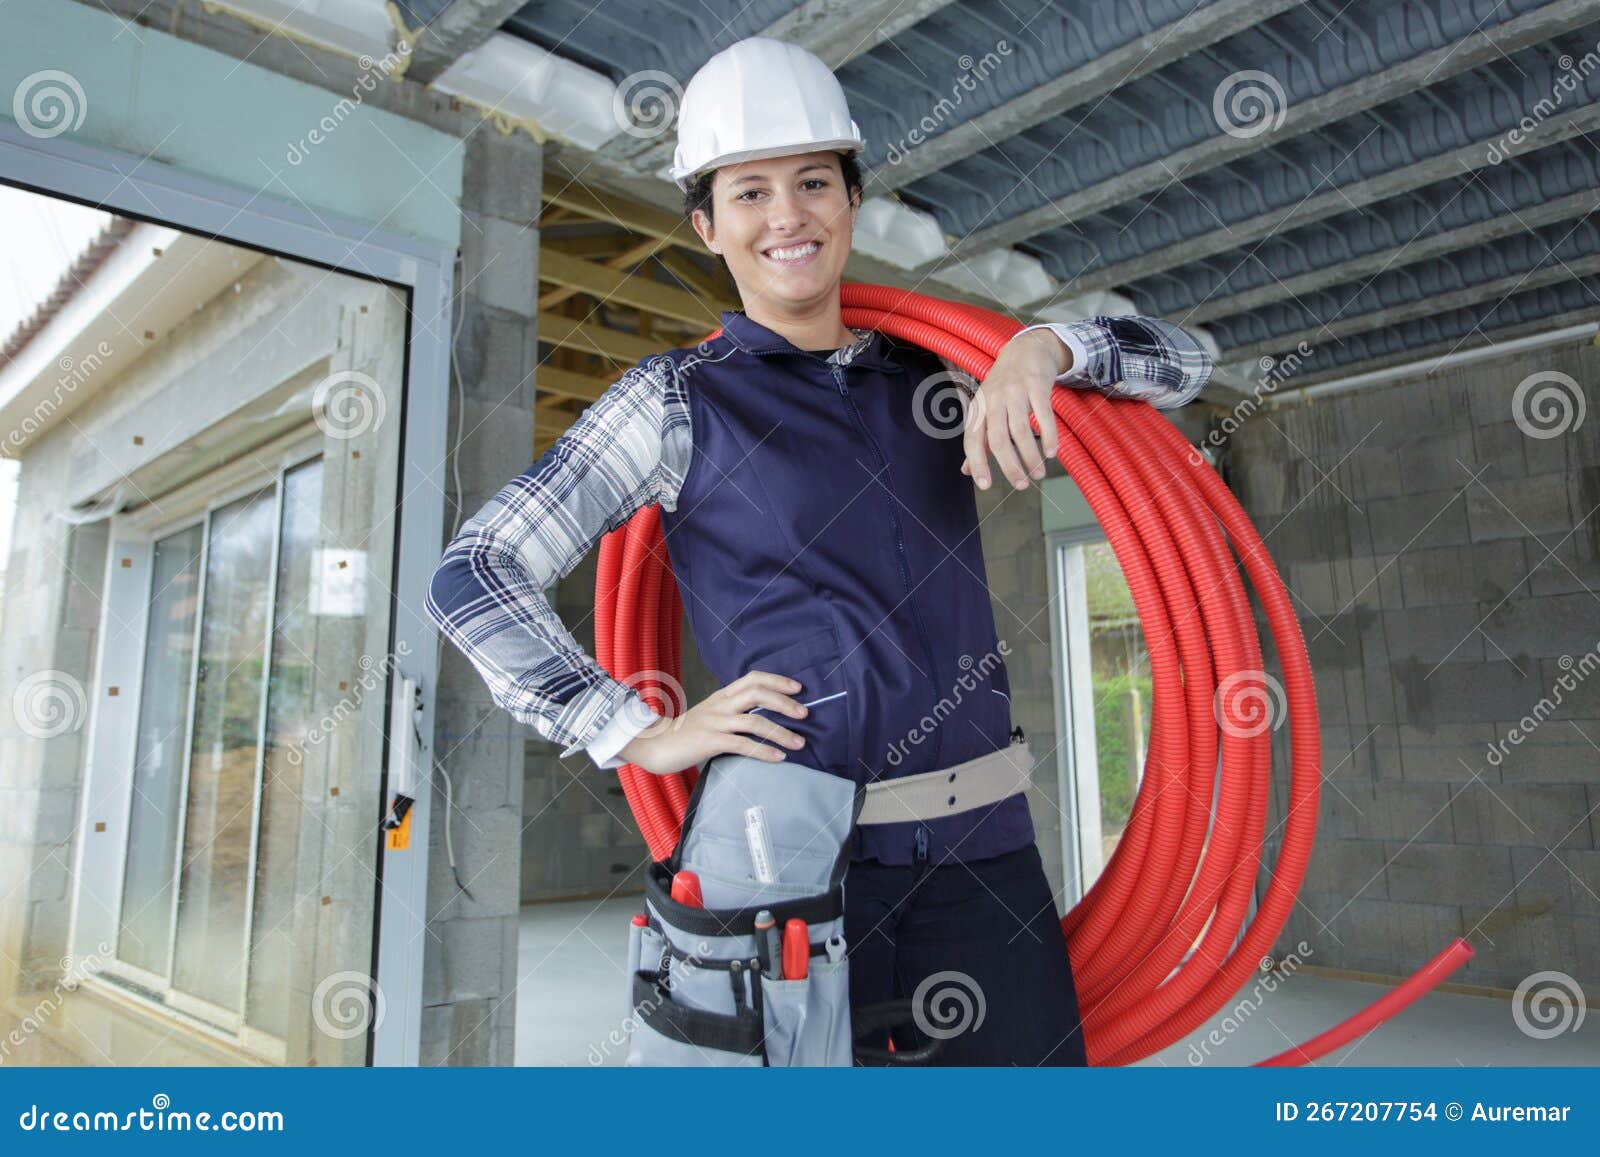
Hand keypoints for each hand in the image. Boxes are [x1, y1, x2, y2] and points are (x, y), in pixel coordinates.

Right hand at [617, 670, 810, 773]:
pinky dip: (764, 751)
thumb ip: (733, 712)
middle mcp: (719, 705)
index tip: (798, 687)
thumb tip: (764, 716)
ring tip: (799, 743)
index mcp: (721, 696)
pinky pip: (742, 745)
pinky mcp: (709, 742)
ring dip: (781, 732)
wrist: (655, 746)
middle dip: (784, 702)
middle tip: (805, 713)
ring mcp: (714, 722)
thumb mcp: (711, 715)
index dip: (777, 680)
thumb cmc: (686, 734)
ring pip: (754, 721)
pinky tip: (778, 758)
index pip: (752, 679)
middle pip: (757, 693)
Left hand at [961, 328, 1070, 490]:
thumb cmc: (1004, 386)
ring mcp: (1015, 391)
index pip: (972, 440)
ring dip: (1031, 456)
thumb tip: (966, 471)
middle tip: (1022, 485)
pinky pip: (1043, 415)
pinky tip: (1051, 453)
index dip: (976, 463)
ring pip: (1021, 430)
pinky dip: (1049, 436)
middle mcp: (993, 400)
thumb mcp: (986, 409)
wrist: (1026, 349)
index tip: (985, 485)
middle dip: (1010, 466)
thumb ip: (979, 440)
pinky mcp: (1036, 385)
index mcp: (979, 409)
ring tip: (1039, 473)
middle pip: (998, 439)